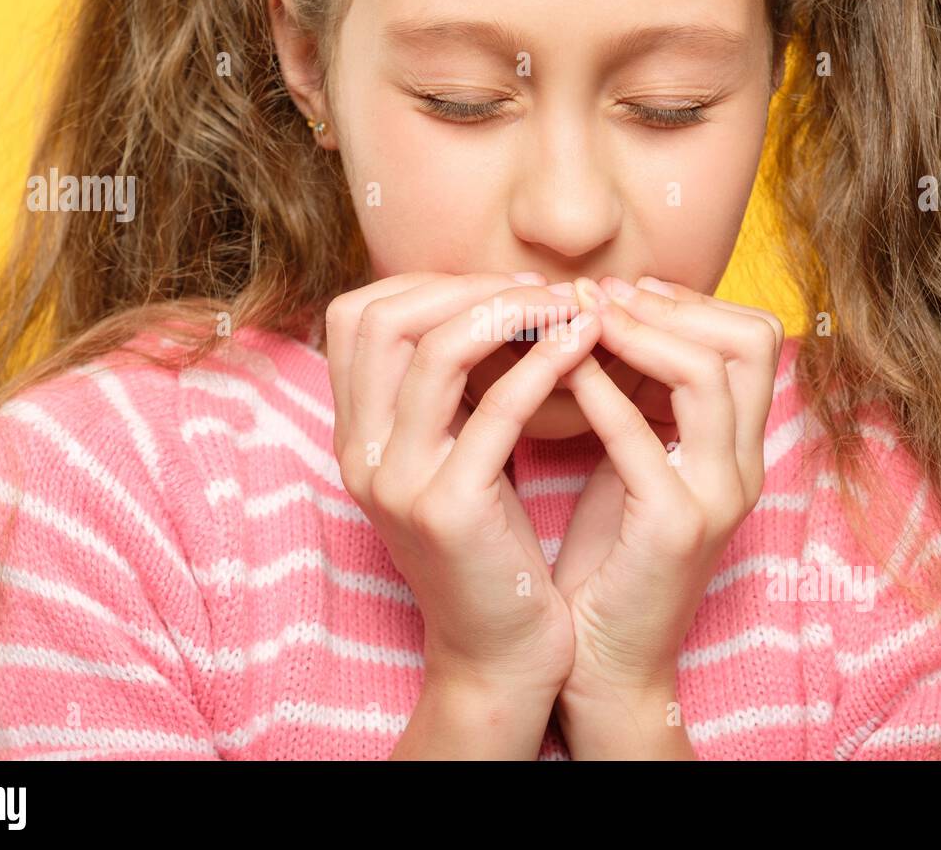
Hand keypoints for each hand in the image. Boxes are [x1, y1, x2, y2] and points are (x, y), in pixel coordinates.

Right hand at [324, 271, 601, 756]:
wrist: (500, 655)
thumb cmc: (495, 551)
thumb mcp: (458, 459)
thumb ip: (455, 393)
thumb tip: (495, 303)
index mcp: (356, 436)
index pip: (359, 316)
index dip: (432, 284)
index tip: (507, 289)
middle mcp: (360, 454)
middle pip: (382, 318)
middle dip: (468, 287)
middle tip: (541, 292)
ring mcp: (397, 483)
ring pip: (436, 352)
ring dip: (513, 313)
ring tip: (572, 307)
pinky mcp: (449, 511)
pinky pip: (494, 412)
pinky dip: (543, 364)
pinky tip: (584, 346)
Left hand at [551, 276, 782, 757]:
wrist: (606, 658)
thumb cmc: (611, 555)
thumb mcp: (636, 461)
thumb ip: (640, 397)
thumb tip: (605, 314)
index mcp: (741, 448)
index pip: (754, 339)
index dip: (691, 302)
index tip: (624, 290)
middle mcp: (745, 467)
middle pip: (750, 343)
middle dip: (671, 304)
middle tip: (601, 294)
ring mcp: (717, 497)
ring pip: (708, 375)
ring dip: (639, 333)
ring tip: (579, 317)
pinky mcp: (674, 527)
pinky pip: (641, 438)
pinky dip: (600, 392)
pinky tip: (561, 370)